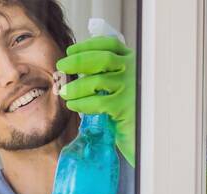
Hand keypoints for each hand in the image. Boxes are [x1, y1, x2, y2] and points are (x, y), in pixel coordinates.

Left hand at [56, 36, 136, 165]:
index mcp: (133, 62)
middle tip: (61, 67)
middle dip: (78, 61)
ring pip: (97, 81)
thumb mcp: (120, 87)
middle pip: (103, 59)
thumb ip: (106, 74)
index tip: (70, 51)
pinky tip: (74, 105)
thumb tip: (74, 68)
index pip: (111, 45)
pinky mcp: (126, 108)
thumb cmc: (129, 110)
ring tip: (65, 92)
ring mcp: (131, 89)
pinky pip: (98, 102)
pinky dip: (82, 102)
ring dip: (76, 86)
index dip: (88, 46)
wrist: (144, 135)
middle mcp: (134, 71)